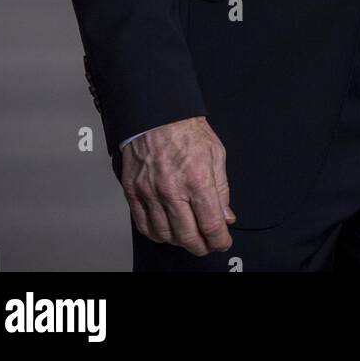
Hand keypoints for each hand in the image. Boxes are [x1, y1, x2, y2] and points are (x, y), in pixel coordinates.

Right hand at [121, 116, 235, 253]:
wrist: (157, 113)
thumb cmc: (186, 129)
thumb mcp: (216, 154)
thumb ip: (222, 189)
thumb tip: (226, 216)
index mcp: (197, 179)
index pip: (211, 224)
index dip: (220, 240)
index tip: (223, 242)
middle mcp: (172, 189)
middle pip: (187, 236)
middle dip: (202, 247)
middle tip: (207, 244)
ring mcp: (150, 192)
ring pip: (165, 236)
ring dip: (179, 242)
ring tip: (188, 235)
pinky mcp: (133, 192)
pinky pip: (143, 226)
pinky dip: (156, 234)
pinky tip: (166, 230)